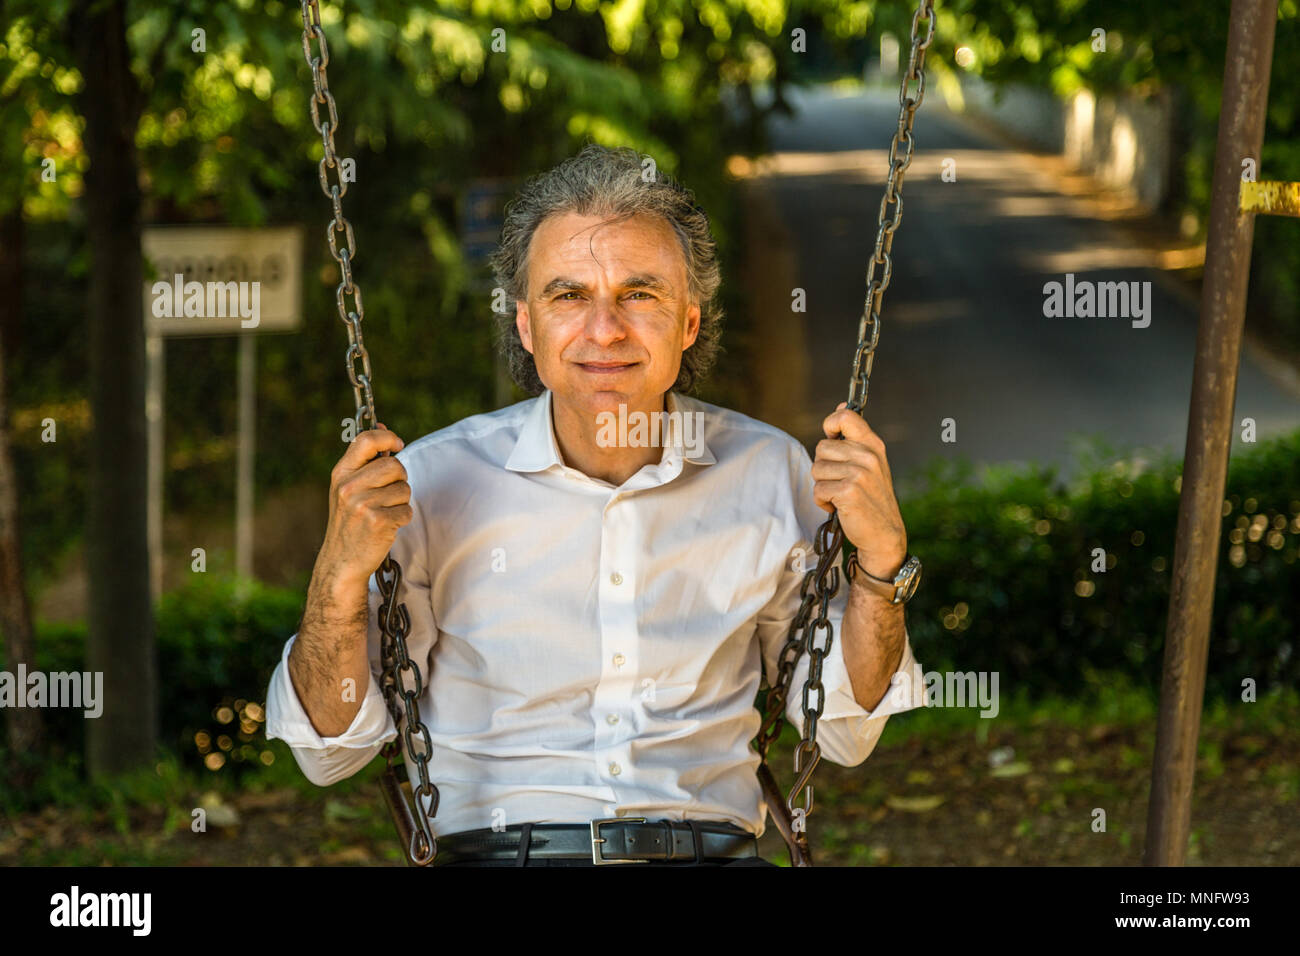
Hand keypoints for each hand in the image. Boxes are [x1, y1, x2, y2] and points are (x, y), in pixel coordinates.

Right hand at [317, 423, 412, 590]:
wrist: (342, 562)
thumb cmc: (350, 522)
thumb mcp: (347, 489)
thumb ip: (364, 461)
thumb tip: (381, 427)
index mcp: (340, 474)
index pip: (366, 440)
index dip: (388, 437)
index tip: (398, 445)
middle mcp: (349, 487)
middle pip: (394, 465)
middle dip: (399, 478)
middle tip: (388, 493)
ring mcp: (363, 504)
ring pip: (404, 489)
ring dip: (401, 501)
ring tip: (383, 512)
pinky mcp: (378, 522)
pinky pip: (407, 510)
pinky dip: (402, 519)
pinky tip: (386, 526)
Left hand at [812, 402, 906, 580]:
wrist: (884, 534)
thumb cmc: (871, 498)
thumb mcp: (869, 463)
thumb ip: (854, 437)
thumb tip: (841, 406)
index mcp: (873, 444)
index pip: (845, 417)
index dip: (830, 425)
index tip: (832, 439)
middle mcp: (868, 455)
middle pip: (822, 447)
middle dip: (824, 467)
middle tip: (840, 481)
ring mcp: (860, 473)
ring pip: (816, 468)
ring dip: (822, 485)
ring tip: (840, 495)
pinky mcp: (849, 491)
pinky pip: (818, 489)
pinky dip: (822, 501)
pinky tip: (838, 507)